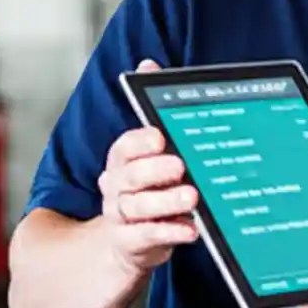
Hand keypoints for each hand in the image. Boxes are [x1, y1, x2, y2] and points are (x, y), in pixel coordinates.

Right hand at [98, 60, 198, 277]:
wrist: (129, 241)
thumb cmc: (148, 187)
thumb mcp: (152, 152)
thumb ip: (152, 111)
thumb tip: (149, 63)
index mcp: (121, 160)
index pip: (123, 147)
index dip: (139, 142)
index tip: (160, 137)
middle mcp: (115, 186)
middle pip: (129, 177)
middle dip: (154, 170)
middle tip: (181, 166)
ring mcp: (121, 216)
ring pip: (136, 207)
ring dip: (165, 202)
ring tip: (192, 196)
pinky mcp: (131, 244)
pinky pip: (147, 237)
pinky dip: (169, 231)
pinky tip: (192, 228)